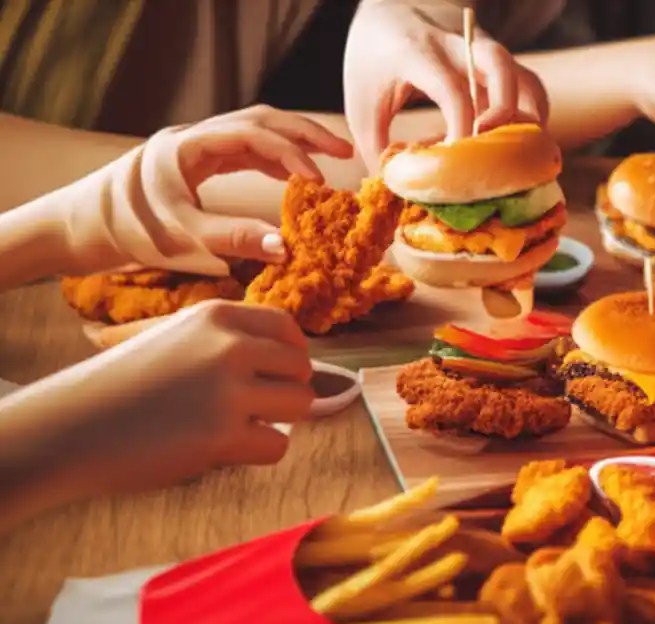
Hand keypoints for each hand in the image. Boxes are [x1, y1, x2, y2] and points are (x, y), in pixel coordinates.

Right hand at [70, 302, 311, 487]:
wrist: (70, 427)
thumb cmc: (123, 386)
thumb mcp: (175, 337)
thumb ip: (227, 341)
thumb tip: (296, 359)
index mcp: (217, 316)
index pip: (287, 328)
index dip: (292, 355)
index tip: (280, 375)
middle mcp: (229, 346)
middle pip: (301, 369)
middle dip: (284, 393)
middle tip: (251, 411)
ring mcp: (228, 390)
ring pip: (300, 405)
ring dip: (276, 423)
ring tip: (234, 428)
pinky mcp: (223, 435)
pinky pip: (278, 446)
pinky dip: (256, 454)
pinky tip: (221, 449)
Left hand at [145, 105, 354, 261]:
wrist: (83, 227)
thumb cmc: (127, 230)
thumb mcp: (181, 238)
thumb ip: (233, 239)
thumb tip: (286, 246)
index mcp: (188, 145)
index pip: (253, 134)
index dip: (292, 153)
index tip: (320, 181)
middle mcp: (194, 136)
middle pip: (261, 119)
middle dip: (305, 133)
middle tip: (344, 152)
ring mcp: (196, 146)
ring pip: (255, 129)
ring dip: (294, 141)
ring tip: (329, 160)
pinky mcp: (197, 162)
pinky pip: (245, 149)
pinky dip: (275, 159)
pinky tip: (294, 178)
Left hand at [344, 0, 547, 169]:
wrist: (387, 10)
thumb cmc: (372, 59)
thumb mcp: (361, 102)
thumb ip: (376, 147)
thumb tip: (397, 192)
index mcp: (419, 52)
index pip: (453, 89)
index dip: (462, 128)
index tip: (455, 161)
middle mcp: (459, 46)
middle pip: (500, 68)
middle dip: (505, 112)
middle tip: (491, 151)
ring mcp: (483, 52)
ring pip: (525, 78)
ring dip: (529, 117)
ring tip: (519, 153)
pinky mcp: (496, 62)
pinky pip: (527, 86)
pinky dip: (531, 115)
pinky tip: (518, 143)